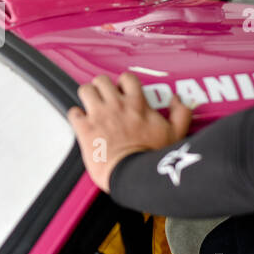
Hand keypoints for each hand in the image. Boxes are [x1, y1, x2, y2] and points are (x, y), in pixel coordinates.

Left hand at [67, 72, 192, 192]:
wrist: (133, 175)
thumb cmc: (152, 158)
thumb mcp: (176, 134)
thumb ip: (180, 114)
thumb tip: (178, 100)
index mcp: (137, 104)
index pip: (127, 78)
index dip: (123, 83)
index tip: (123, 92)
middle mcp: (116, 105)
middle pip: (101, 80)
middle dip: (101, 87)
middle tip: (103, 98)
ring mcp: (99, 115)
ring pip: (85, 90)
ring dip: (87, 97)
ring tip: (90, 106)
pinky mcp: (85, 129)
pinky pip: (73, 113)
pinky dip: (76, 116)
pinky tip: (81, 122)